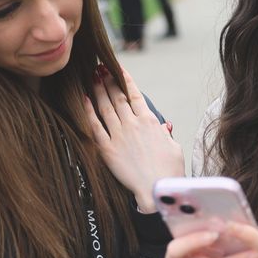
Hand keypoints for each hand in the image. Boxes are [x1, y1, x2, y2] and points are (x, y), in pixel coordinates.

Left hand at [87, 66, 182, 211]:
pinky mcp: (108, 149)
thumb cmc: (169, 170)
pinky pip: (95, 126)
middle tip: (100, 68)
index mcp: (150, 122)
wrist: (157, 189)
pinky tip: (84, 100)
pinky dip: (89, 112)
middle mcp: (133, 125)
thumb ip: (165, 133)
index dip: (125, 79)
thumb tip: (162, 126)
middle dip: (108, 80)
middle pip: (117, 97)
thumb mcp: (174, 147)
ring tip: (92, 78)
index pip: (135, 95)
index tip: (117, 68)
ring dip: (98, 91)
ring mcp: (119, 136)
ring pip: (105, 107)